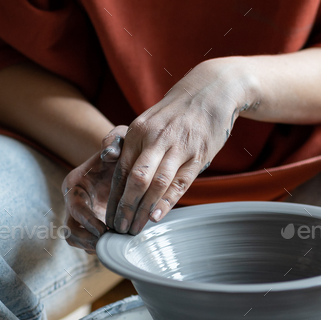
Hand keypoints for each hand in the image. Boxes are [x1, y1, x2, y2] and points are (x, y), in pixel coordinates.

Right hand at [62, 125, 126, 252]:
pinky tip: (120, 245)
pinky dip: (103, 248)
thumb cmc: (122, 149)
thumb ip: (114, 142)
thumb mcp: (119, 139)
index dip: (87, 220)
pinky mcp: (92, 227)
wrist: (126, 160)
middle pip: (71, 230)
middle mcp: (74, 203)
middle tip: (109, 244)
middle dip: (88, 240)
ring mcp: (82, 217)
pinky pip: (91, 244)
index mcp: (74, 184)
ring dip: (94, 247)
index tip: (103, 229)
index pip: (74, 207)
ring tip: (114, 247)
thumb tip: (110, 154)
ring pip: (77, 241)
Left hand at [106, 58, 256, 235]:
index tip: (110, 217)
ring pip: (157, 183)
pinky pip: (180, 182)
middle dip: (125, 207)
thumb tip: (113, 167)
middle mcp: (156, 138)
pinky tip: (156, 216)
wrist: (211, 90)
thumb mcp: (148, 120)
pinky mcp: (199, 154)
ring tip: (136, 228)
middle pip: (136, 179)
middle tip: (119, 228)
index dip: (114, 197)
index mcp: (138, 131)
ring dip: (144, 209)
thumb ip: (131, 144)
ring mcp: (179, 146)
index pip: (122, 170)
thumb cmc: (175, 112)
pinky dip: (167, 201)